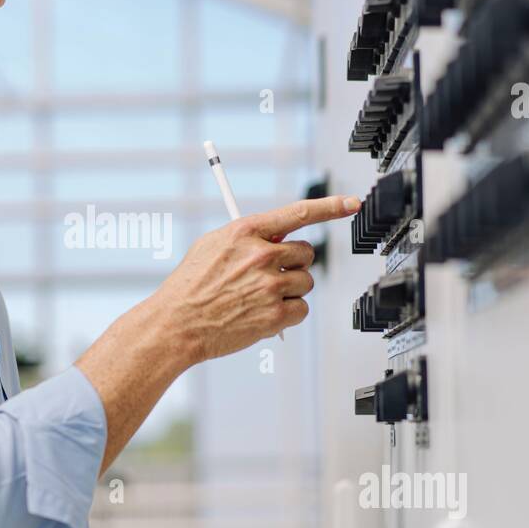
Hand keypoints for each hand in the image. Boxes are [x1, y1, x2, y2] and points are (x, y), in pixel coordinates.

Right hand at [152, 195, 361, 362]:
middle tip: (272, 275)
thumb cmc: (190, 286)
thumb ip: (246, 237)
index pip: (298, 213)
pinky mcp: (274, 315)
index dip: (330, 207)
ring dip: (290, 290)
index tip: (352, 203)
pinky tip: (263, 314)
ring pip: (306, 282)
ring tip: (260, 297)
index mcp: (245, 232)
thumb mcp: (212, 246)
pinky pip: (301, 308)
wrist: (177, 324)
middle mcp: (260, 255)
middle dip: (295, 263)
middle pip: (306, 253)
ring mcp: (269, 286)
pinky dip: (288, 313)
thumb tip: (276, 235)